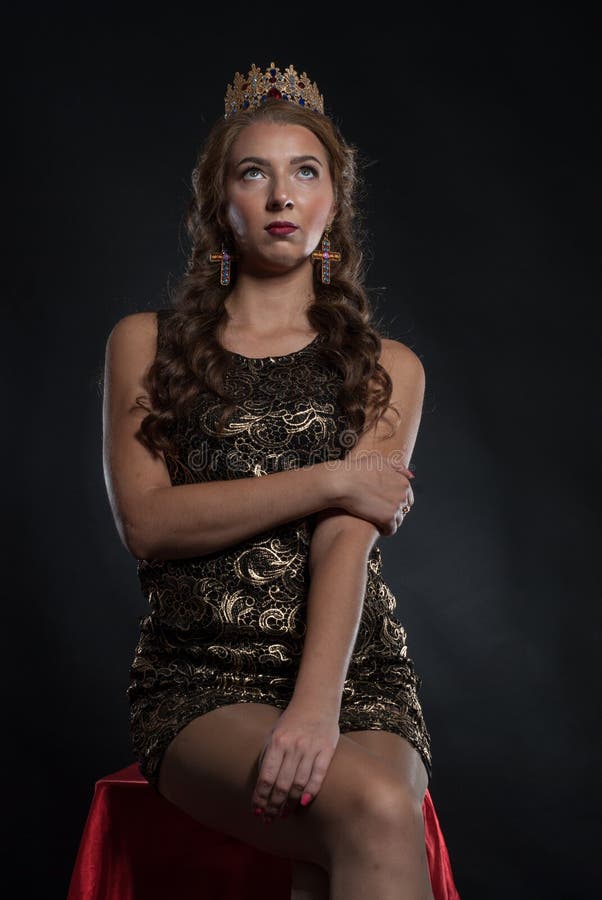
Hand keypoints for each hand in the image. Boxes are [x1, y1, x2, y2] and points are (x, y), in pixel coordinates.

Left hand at [251, 703, 339, 821]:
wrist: (316, 702)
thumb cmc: (291, 722)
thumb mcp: (273, 735)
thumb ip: (267, 758)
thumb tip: (261, 788)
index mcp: (277, 742)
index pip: (266, 777)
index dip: (260, 797)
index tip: (257, 811)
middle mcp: (293, 746)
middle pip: (282, 784)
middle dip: (273, 805)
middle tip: (269, 818)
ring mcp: (311, 748)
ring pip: (299, 784)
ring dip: (290, 803)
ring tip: (284, 814)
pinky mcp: (326, 749)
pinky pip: (318, 776)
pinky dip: (310, 792)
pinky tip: (303, 803)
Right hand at [329, 453, 414, 535]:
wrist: (343, 482)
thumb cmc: (357, 470)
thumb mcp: (380, 461)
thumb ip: (397, 467)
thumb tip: (411, 476)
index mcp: (403, 482)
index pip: (408, 497)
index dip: (395, 500)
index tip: (384, 501)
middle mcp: (403, 495)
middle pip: (403, 509)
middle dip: (393, 510)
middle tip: (377, 510)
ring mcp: (396, 508)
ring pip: (398, 520)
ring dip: (389, 521)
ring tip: (376, 519)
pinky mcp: (387, 519)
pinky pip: (391, 530)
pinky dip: (385, 530)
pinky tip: (376, 527)